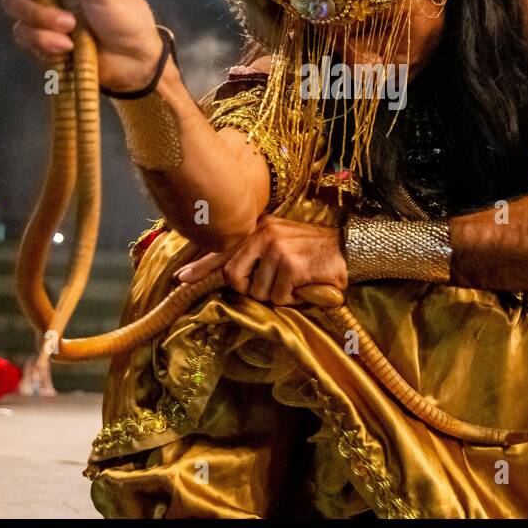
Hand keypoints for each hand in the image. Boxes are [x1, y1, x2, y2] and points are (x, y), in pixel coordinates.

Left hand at [174, 216, 346, 306]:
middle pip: (233, 276)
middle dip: (249, 289)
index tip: (181, 278)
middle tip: (271, 287)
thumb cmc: (310, 252)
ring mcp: (277, 248)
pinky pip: (279, 296)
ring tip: (294, 282)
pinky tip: (304, 285)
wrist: (347, 249)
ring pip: (258, 291)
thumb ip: (253, 257)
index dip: (201, 267)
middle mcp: (263, 234)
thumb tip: (224, 276)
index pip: (223, 250)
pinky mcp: (291, 264)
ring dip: (276, 295)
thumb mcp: (278, 245)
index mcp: (258, 228)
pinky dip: (292, 298)